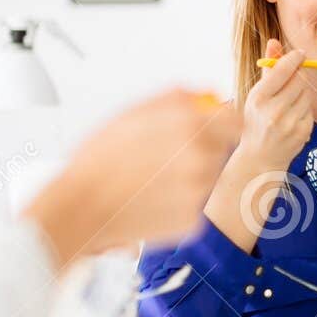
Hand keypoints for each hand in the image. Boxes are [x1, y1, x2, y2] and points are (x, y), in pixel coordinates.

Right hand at [27, 90, 240, 267]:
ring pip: (207, 178)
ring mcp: (198, 191)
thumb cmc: (100, 158)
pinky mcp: (192, 221)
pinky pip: (194, 206)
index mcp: (188, 124)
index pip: (235, 121)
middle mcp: (201, 157)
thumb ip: (178, 99)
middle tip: (167, 158)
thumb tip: (209, 94)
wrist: (80, 208)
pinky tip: (150, 200)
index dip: (225, 124)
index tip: (217, 128)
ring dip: (189, 177)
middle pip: (220, 150)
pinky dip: (178, 203)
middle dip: (202, 150)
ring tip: (152, 180)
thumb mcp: (134, 112)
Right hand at [237, 38, 313, 171]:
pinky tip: (292, 118)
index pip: (282, 70)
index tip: (300, 53)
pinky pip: (310, 110)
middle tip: (292, 82)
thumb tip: (274, 41)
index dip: (294, 59)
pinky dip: (304, 110)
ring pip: (307, 95)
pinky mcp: (302, 132)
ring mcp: (289, 124)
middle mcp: (273, 111)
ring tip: (287, 105)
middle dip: (298, 77)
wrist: (259, 157)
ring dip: (301, 95)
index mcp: (258, 98)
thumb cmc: (257, 120)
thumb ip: (269, 67)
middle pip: (299, 81)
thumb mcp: (257, 94)